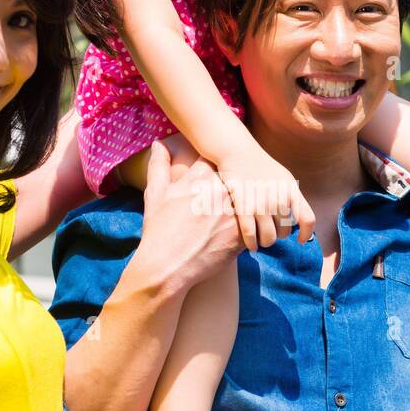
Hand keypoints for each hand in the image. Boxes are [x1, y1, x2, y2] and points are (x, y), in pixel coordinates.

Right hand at [138, 139, 244, 293]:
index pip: (218, 161)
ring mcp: (233, 213)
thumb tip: (157, 144)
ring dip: (248, 207)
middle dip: (237, 186)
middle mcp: (220, 192)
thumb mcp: (155, 194)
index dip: (218, 166)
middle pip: (239, 181)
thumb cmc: (159, 230)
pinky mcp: (241, 235)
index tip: (218, 173)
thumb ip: (159, 165)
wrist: (167, 266)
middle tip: (230, 199)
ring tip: (237, 217)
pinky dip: (251, 228)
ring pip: (251, 203)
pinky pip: (254, 225)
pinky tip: (241, 233)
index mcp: (201, 178)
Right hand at [215, 142, 315, 251]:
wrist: (238, 152)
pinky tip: (250, 246)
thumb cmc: (261, 166)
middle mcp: (279, 198)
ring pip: (269, 237)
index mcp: (291, 191)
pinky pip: (250, 235)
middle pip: (285, 232)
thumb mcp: (284, 177)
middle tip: (270, 233)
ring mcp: (261, 203)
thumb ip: (292, 196)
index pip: (307, 219)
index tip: (301, 241)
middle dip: (278, 235)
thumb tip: (299, 218)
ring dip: (265, 242)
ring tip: (261, 241)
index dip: (306, 234)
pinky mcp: (243, 206)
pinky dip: (251, 244)